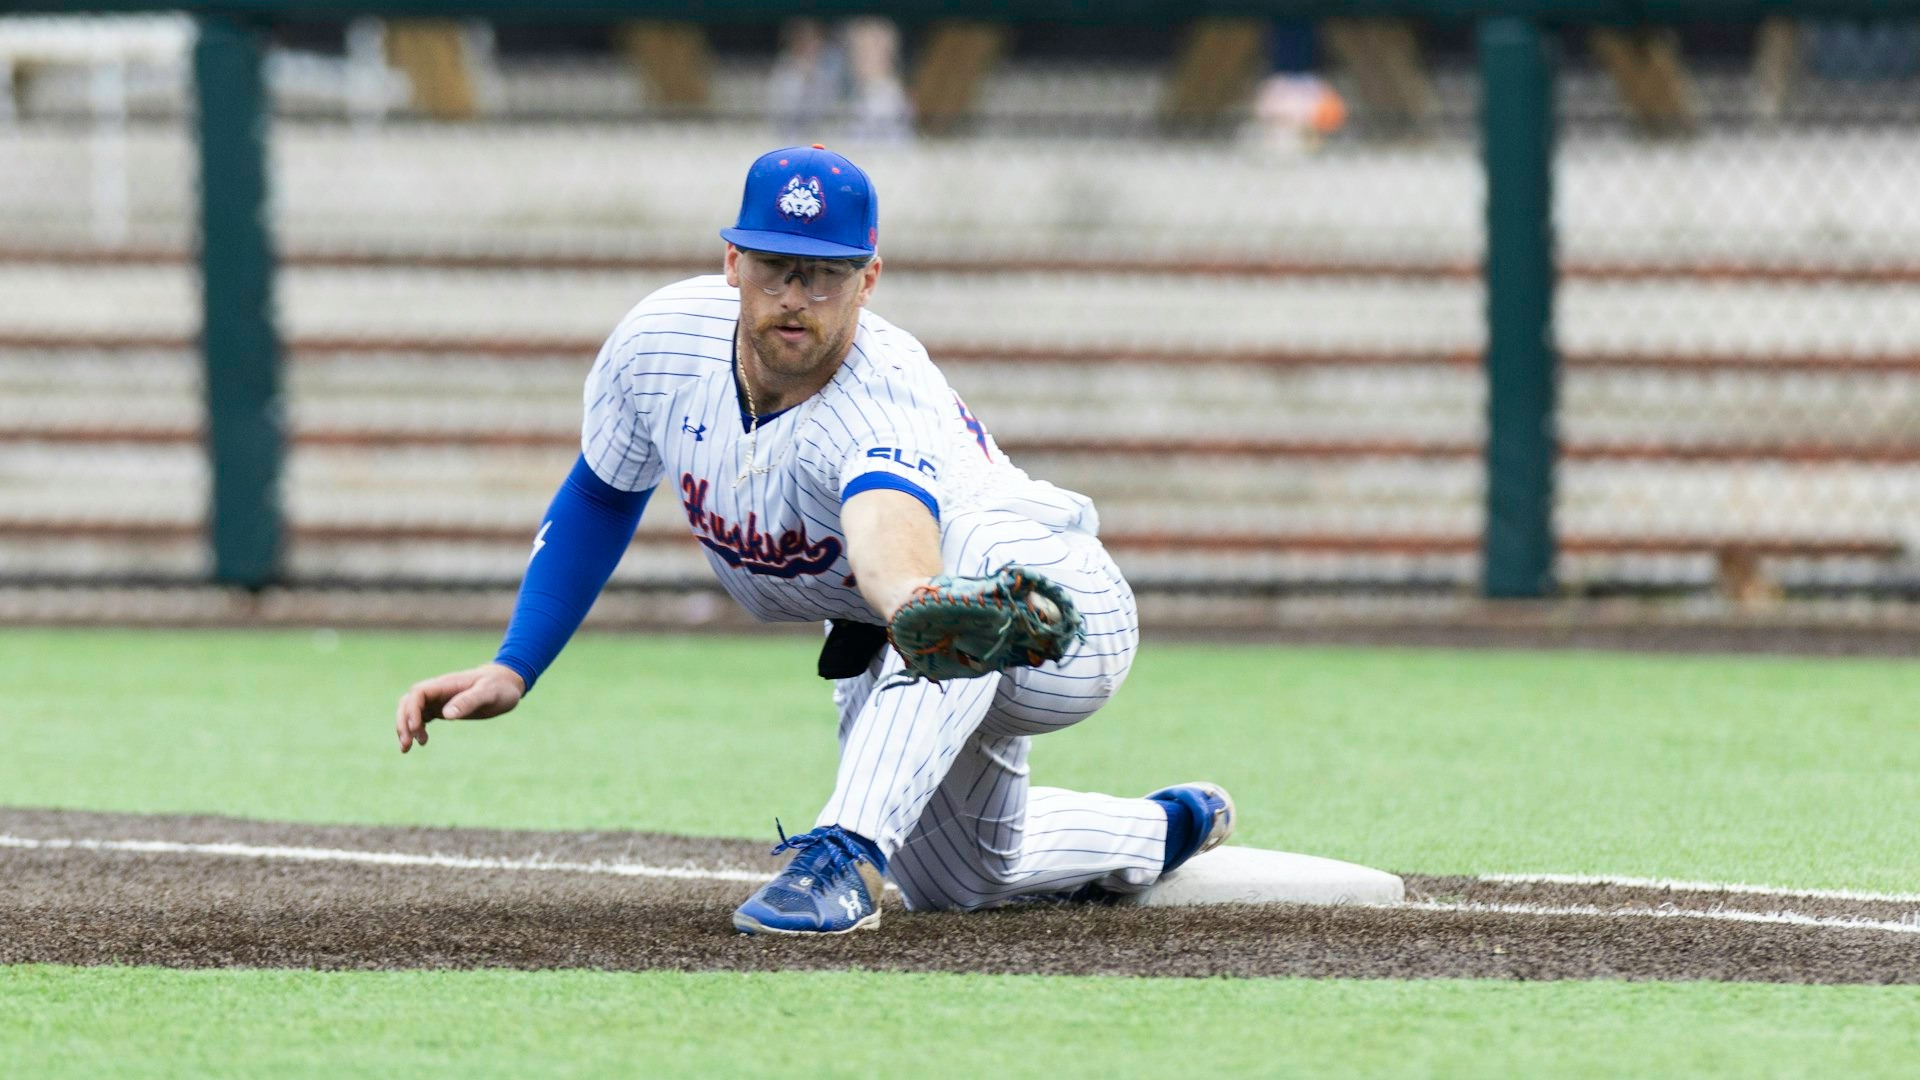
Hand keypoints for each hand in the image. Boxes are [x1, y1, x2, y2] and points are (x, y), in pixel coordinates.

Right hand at [395, 663, 525, 753]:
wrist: (507, 683)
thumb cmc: (500, 687)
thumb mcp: (489, 693)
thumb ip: (469, 701)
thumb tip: (446, 715)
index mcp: (446, 684)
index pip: (418, 693)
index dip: (412, 710)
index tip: (416, 728)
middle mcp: (438, 691)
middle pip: (408, 702)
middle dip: (403, 723)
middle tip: (407, 745)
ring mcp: (439, 700)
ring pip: (411, 711)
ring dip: (405, 728)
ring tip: (407, 748)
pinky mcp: (443, 708)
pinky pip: (421, 717)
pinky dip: (415, 729)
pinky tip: (421, 741)